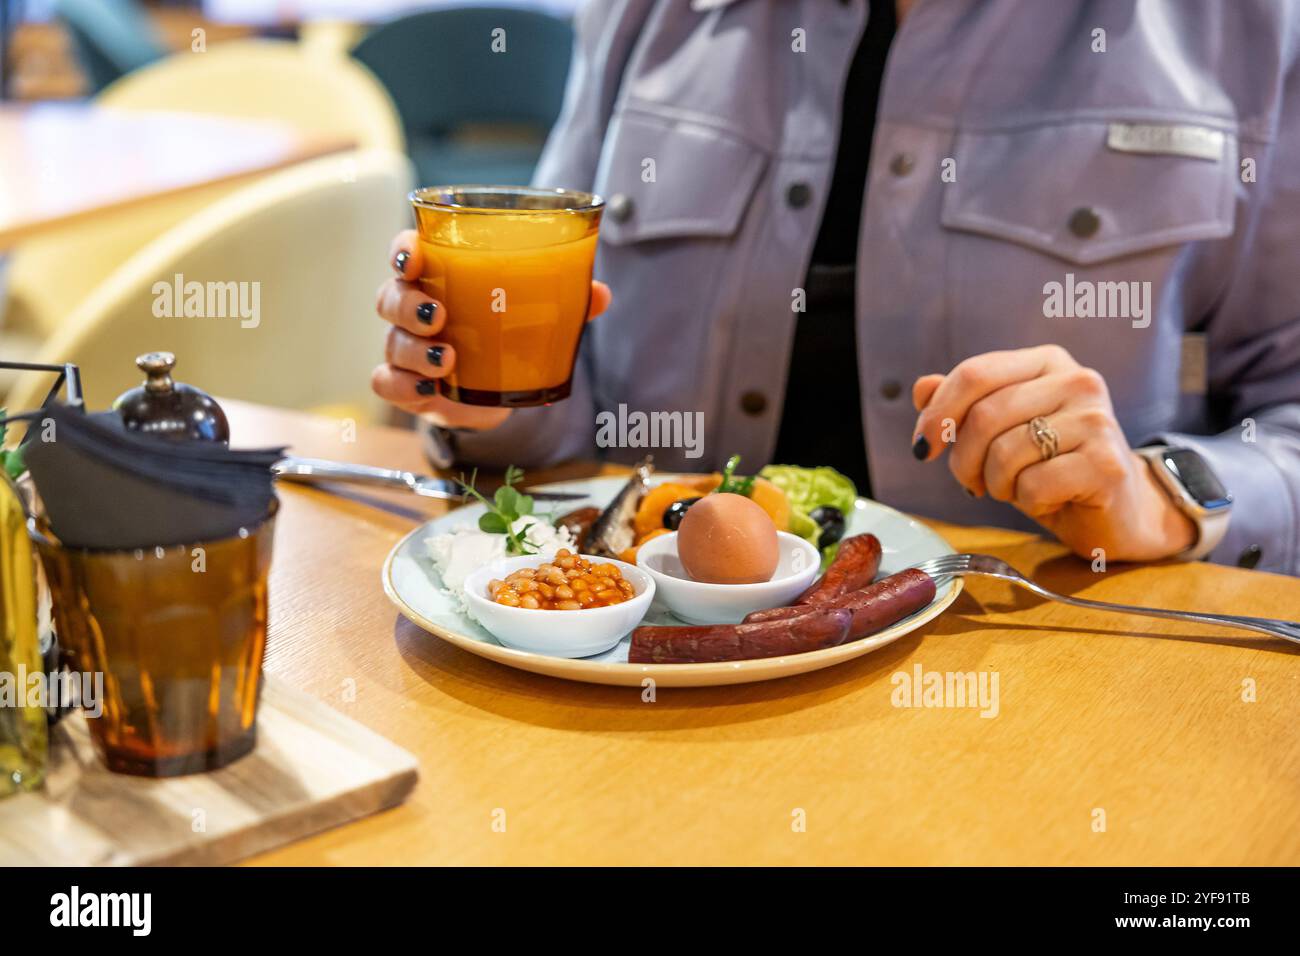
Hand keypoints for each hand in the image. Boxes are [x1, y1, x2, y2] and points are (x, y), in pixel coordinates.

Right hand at [370, 229, 611, 428]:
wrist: (498, 389)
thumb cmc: (508, 333)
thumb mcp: (537, 314)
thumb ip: (566, 299)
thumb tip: (600, 293)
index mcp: (440, 277)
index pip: (407, 251)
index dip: (403, 250)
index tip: (414, 258)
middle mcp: (414, 309)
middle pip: (390, 295)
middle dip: (408, 304)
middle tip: (440, 316)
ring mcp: (406, 348)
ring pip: (391, 341)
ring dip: (415, 350)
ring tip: (448, 359)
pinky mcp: (408, 386)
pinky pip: (386, 382)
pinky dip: (403, 385)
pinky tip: (428, 389)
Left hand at [910, 345, 1195, 561]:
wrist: (1115, 512)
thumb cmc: (1050, 468)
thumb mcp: (999, 433)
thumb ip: (963, 406)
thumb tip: (921, 388)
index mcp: (1046, 362)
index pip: (975, 373)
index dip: (938, 413)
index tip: (923, 449)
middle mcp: (1077, 380)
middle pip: (985, 416)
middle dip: (963, 460)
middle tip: (972, 483)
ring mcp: (1096, 419)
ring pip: (1006, 453)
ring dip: (996, 484)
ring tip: (1014, 489)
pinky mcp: (1106, 463)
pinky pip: (1034, 484)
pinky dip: (1027, 501)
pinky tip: (1048, 499)